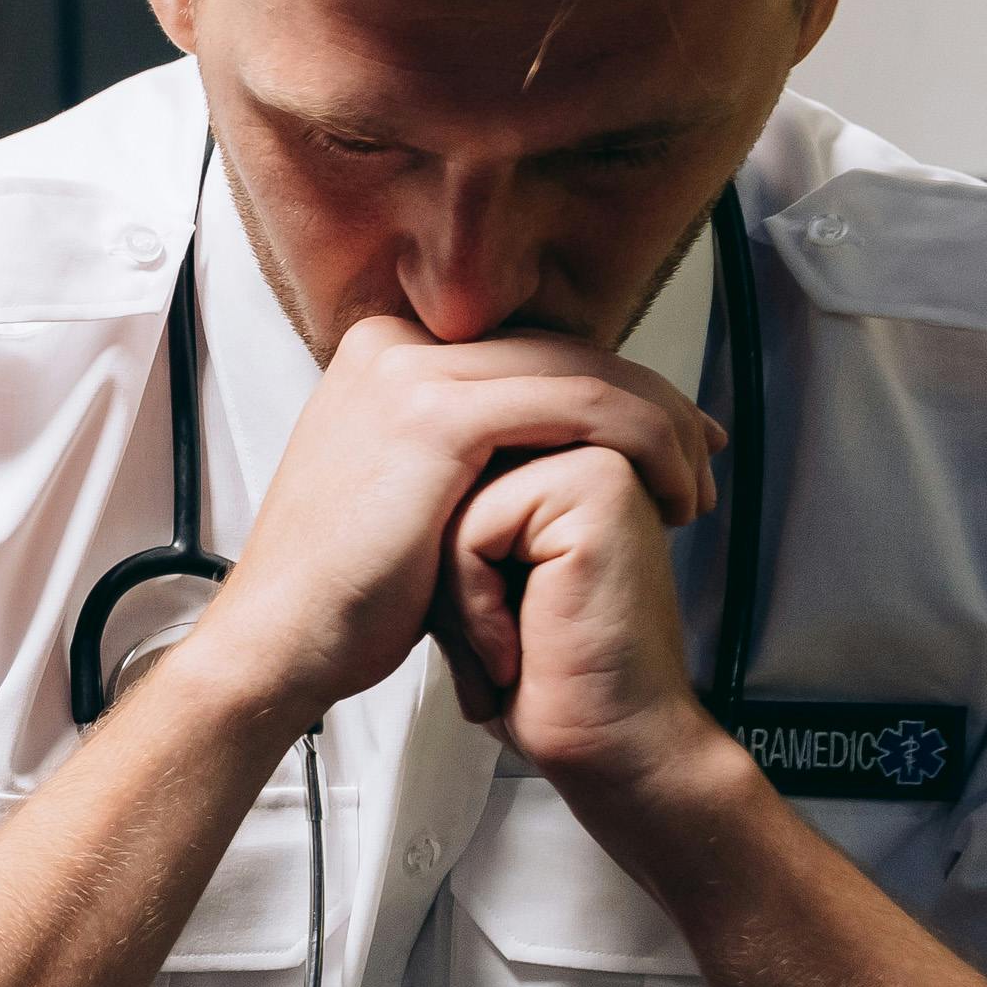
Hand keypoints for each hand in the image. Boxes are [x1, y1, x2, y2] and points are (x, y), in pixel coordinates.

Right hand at [195, 313, 723, 725]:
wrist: (282, 641)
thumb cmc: (344, 592)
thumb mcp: (407, 491)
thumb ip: (462, 446)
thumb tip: (541, 438)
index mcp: (383, 353)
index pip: (528, 348)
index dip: (614, 388)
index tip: (673, 438)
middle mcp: (393, 346)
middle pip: (562, 350)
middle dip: (653, 404)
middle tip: (705, 456)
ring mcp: (410, 373)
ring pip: (583, 371)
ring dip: (661, 428)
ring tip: (694, 489)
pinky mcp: (437, 415)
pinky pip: (578, 407)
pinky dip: (641, 444)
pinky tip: (666, 490)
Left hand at [433, 443, 719, 790]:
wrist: (614, 744)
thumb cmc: (551, 683)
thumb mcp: (477, 584)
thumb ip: (453, 520)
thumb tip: (396, 478)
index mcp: (566, 468)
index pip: (446, 484)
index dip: (444, 572)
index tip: (504, 635)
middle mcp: (589, 456)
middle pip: (446, 492)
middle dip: (448, 584)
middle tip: (501, 653)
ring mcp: (599, 466)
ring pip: (454, 510)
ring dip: (459, 601)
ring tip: (508, 653)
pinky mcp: (596, 492)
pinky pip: (472, 533)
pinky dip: (474, 606)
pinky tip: (518, 650)